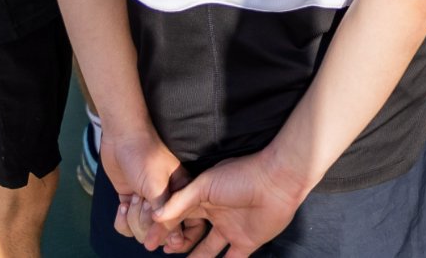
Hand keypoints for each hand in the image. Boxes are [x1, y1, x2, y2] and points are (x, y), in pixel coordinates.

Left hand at [104, 127, 202, 252]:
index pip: (189, 227)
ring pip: (142, 232)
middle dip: (146, 223)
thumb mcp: (157, 189)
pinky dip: (122, 218)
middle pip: (160, 234)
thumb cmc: (145, 158)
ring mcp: (147, 204)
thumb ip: (166, 217)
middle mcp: (167, 203)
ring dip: (133, 218)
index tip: (167, 243)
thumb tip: (175, 243)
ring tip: (133, 198)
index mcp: (182, 197)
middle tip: (143, 202)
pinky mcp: (131, 202)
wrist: (122, 137)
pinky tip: (123, 203)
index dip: (179, 238)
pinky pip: (126, 226)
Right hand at [154, 151, 310, 257]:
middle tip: (161, 253)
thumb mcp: (205, 185)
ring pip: (208, 250)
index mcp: (204, 197)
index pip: (179, 215)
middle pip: (192, 233)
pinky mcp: (247, 242)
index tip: (148, 240)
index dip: (163, 228)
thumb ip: (181, 201)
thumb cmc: (241, 175)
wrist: (278, 180)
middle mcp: (216, 214)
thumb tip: (156, 216)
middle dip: (177, 244)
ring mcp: (231, 229)